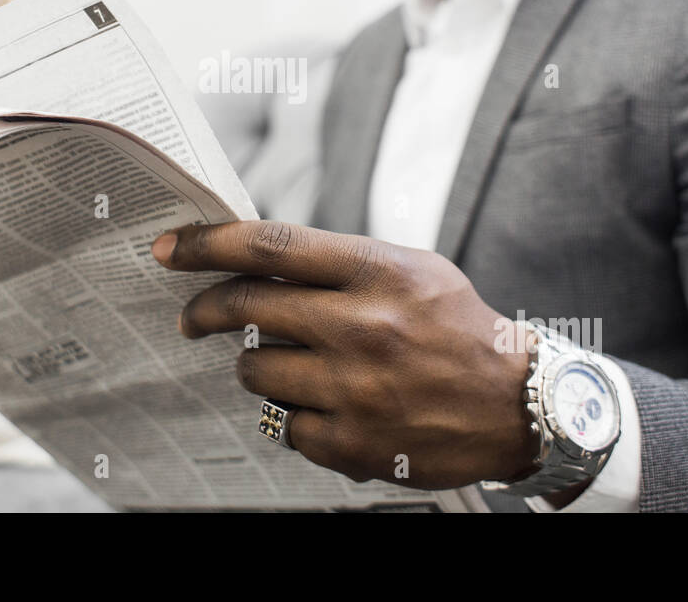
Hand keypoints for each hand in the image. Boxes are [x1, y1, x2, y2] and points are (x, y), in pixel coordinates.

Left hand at [152, 219, 538, 490]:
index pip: (270, 246)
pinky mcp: (353, 444)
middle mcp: (362, 327)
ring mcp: (355, 390)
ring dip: (259, 365)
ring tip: (293, 365)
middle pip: (245, 306)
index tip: (169, 247)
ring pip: (256, 370)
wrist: (518, 406)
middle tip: (192, 318)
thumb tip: (256, 258)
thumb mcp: (411, 268)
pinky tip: (328, 406)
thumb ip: (339, 261)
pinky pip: (285, 424)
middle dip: (204, 310)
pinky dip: (295, 414)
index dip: (208, 243)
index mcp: (378, 271)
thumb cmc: (457, 327)